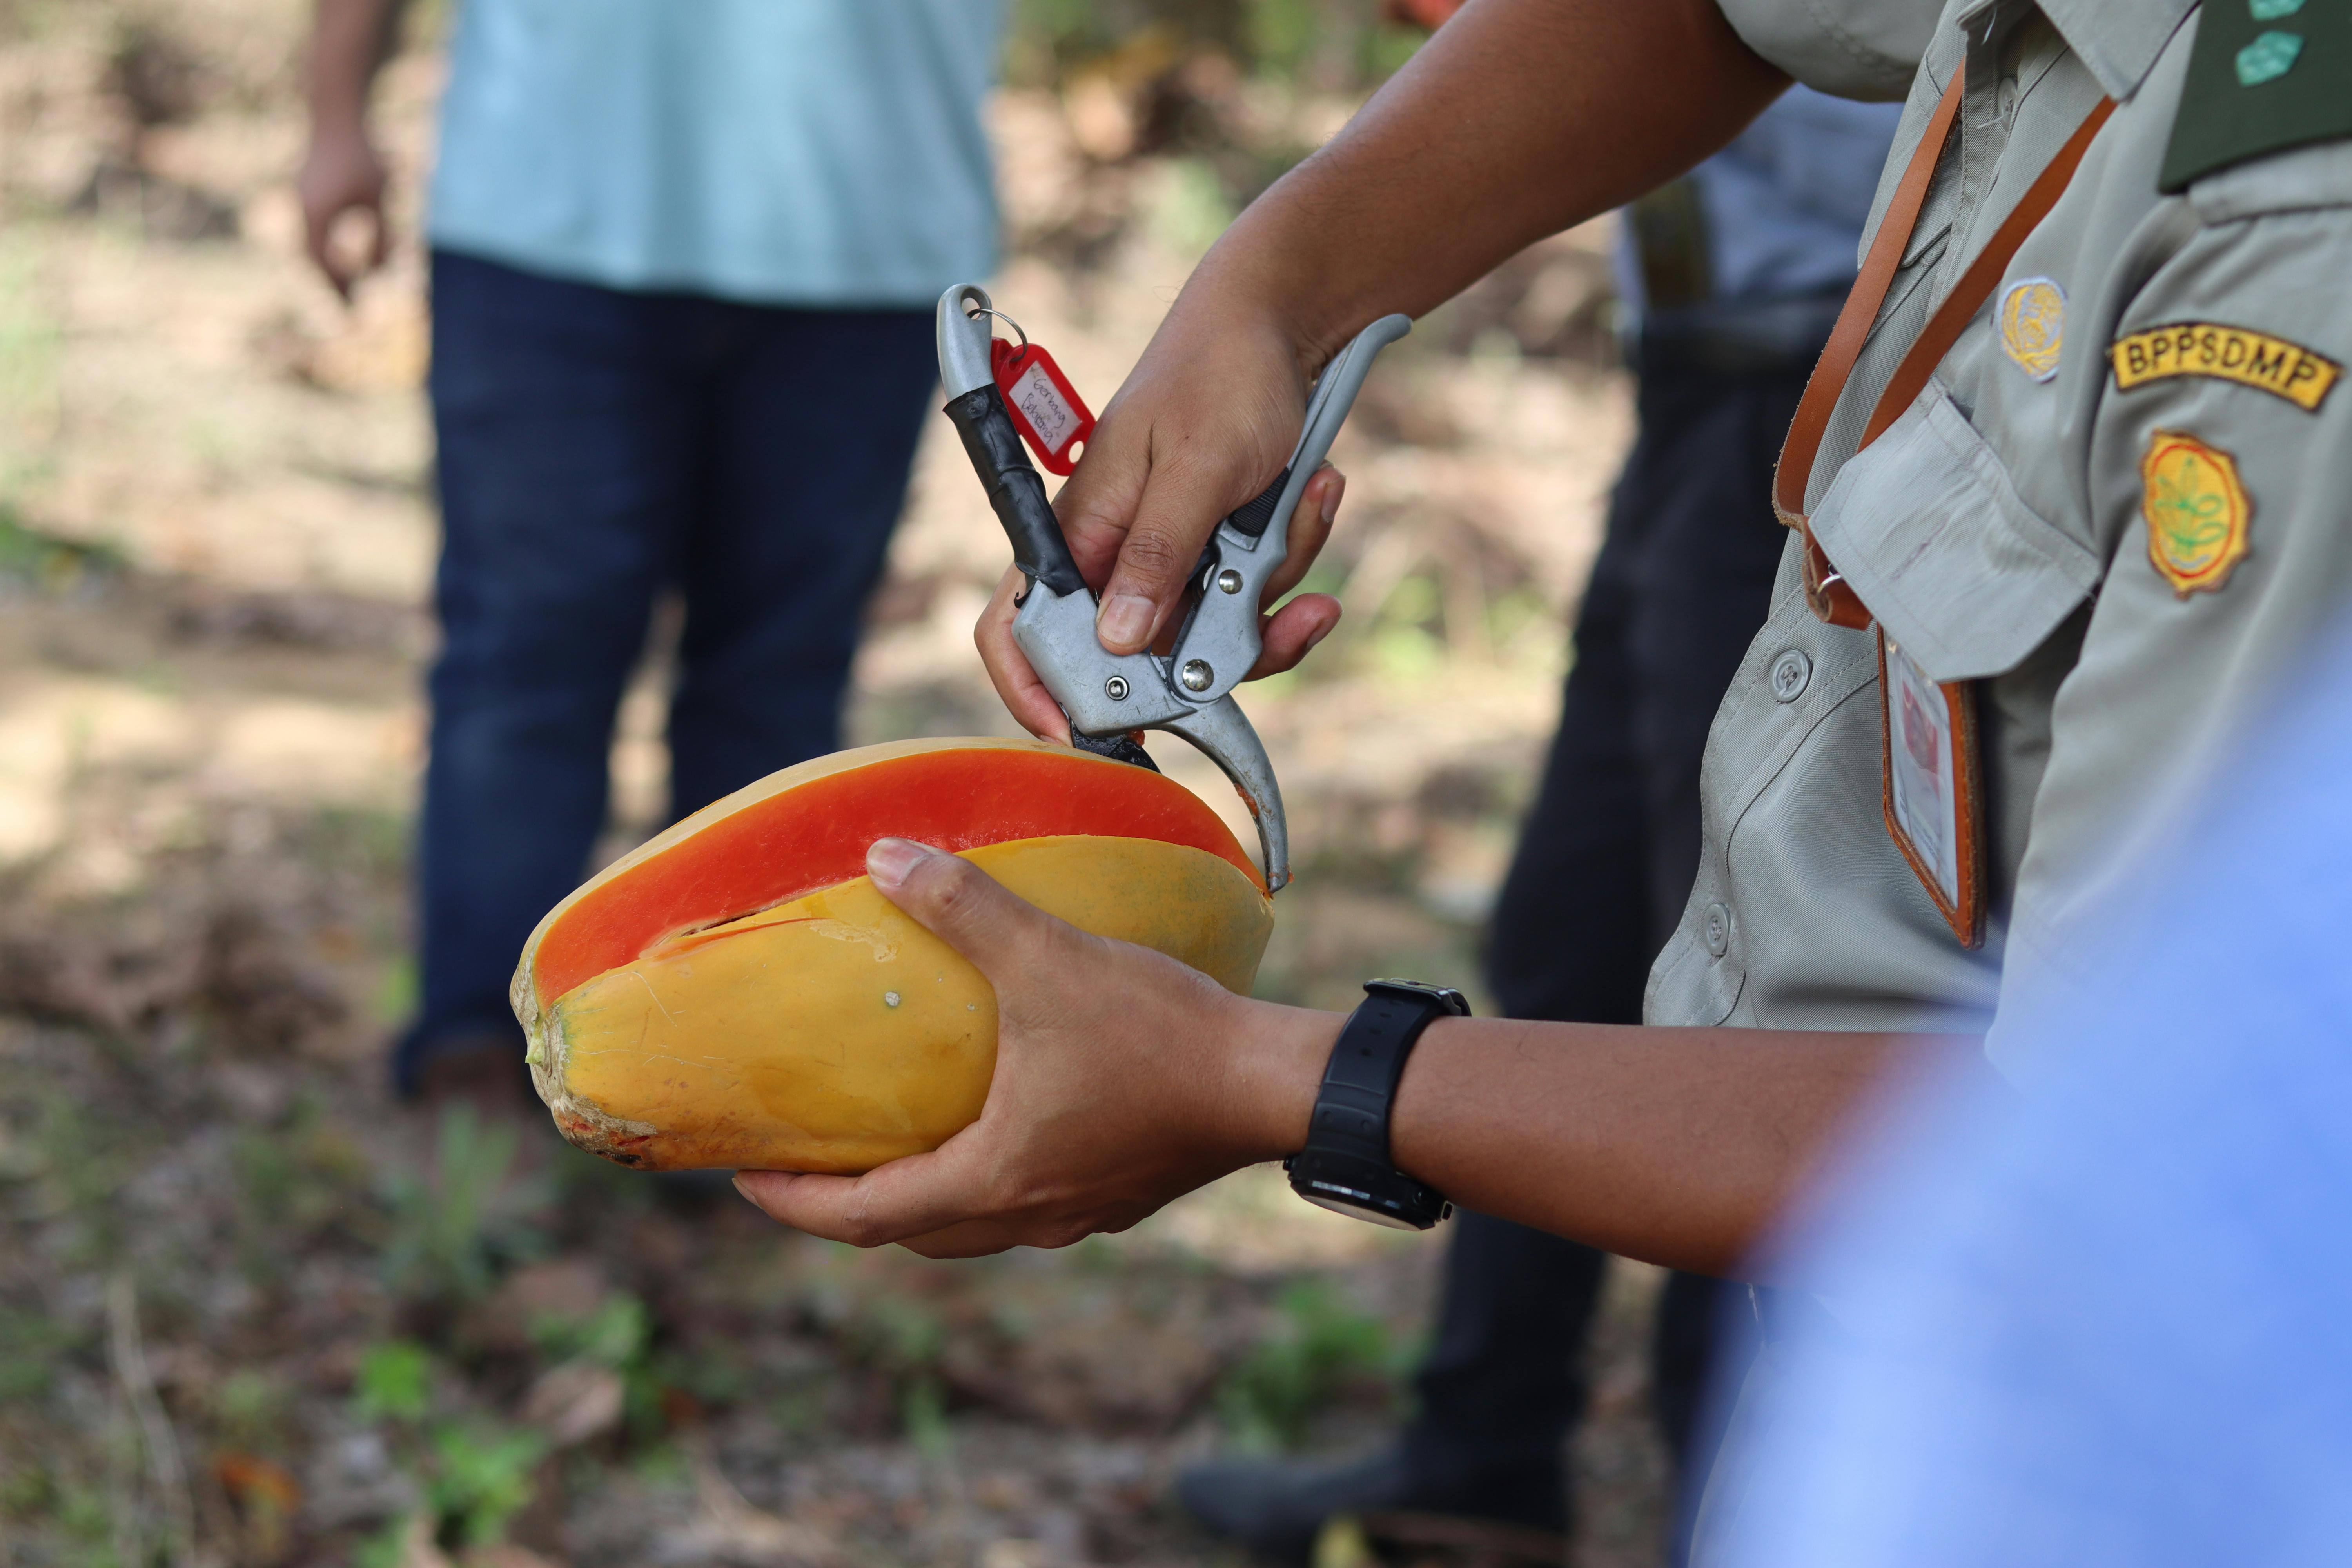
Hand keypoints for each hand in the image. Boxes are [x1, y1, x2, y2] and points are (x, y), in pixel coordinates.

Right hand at [297, 124, 390, 298]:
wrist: (335, 114)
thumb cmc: (362, 155)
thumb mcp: (379, 198)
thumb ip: (383, 235)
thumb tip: (383, 272)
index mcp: (318, 216)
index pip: (326, 266)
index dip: (340, 291)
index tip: (354, 315)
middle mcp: (304, 211)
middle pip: (314, 261)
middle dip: (332, 286)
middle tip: (351, 310)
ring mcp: (301, 201)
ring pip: (310, 248)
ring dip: (327, 270)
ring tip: (347, 289)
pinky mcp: (306, 193)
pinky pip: (312, 233)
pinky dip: (325, 251)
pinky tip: (342, 260)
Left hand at [733, 838, 1329, 1256]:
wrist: (1272, 1082)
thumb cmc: (1158, 1032)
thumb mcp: (1050, 959)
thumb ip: (964, 906)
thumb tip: (885, 857)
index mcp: (993, 1179)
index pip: (864, 1217)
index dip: (795, 1202)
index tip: (744, 1176)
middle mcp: (1028, 1212)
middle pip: (912, 1234)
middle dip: (848, 1206)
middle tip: (803, 1163)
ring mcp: (1078, 1211)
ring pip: (970, 1224)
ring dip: (919, 1196)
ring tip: (887, 1146)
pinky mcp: (1119, 1192)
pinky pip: (1023, 1201)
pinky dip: (981, 1179)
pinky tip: (991, 1124)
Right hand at [974, 283, 1350, 742]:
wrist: (1280, 326)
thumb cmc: (1221, 374)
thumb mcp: (1196, 464)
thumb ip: (1158, 554)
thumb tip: (1118, 641)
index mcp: (1081, 532)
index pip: (1019, 627)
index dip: (1034, 689)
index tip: (1083, 732)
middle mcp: (1119, 557)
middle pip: (1145, 656)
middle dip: (1221, 644)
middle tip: (1274, 612)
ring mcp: (1172, 561)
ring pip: (1215, 636)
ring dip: (1275, 585)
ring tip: (1303, 499)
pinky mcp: (1219, 558)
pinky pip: (1255, 602)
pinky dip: (1293, 556)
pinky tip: (1316, 494)